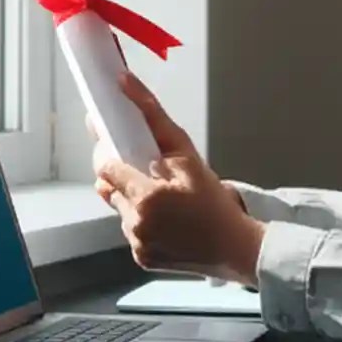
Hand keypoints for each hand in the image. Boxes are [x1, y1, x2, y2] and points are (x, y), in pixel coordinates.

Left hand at [88, 72, 264, 284]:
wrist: (235, 246)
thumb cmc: (214, 200)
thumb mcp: (187, 154)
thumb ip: (152, 116)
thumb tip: (124, 82)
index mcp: (145, 197)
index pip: (106, 169)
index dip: (115, 159)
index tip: (127, 154)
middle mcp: (135, 224)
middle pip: (109, 189)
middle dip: (126, 180)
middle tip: (153, 177)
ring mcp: (137, 244)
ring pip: (120, 211)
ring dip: (134, 202)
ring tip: (166, 201)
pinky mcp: (142, 258)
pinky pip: (132, 233)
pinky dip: (144, 224)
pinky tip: (168, 221)